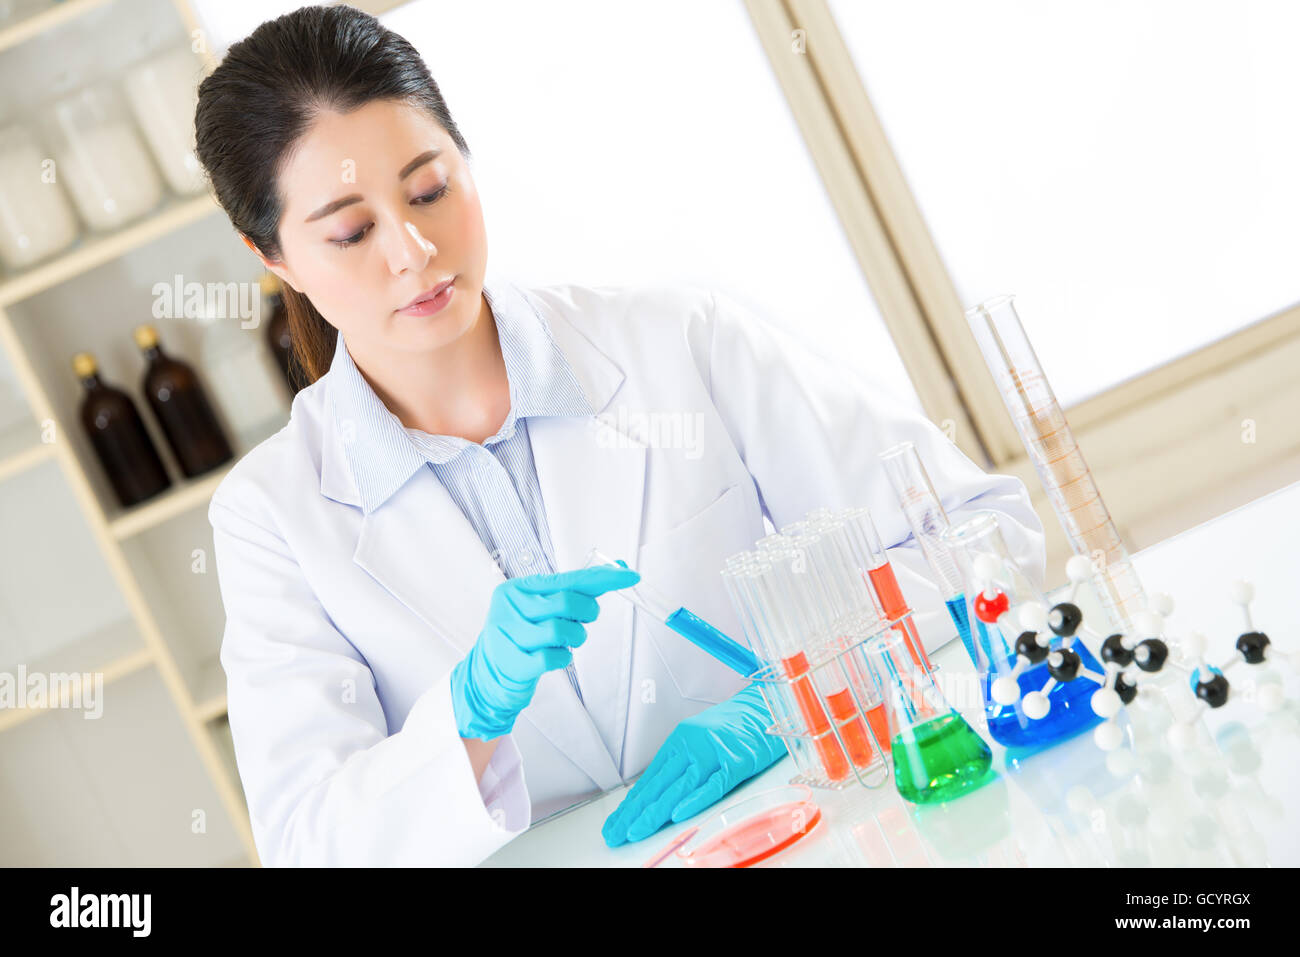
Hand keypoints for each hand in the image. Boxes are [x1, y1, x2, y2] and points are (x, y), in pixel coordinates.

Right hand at [451, 565, 639, 739]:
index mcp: (519, 588)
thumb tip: (615, 569)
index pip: (568, 579)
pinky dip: (562, 658)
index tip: (629, 576)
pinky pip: (552, 658)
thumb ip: (572, 591)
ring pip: (561, 631)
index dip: (602, 579)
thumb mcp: (540, 607)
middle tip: (582, 621)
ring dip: (574, 638)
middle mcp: (510, 607)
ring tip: (566, 641)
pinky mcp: (512, 662)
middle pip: (567, 602)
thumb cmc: (524, 634)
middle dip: (586, 613)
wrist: (490, 672)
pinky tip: (554, 656)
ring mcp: (508, 634)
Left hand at [601, 682, 784, 844]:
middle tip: (615, 834)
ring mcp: (714, 753)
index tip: (615, 823)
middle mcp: (692, 746)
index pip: (650, 779)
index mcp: (680, 742)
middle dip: (634, 813)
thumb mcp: (701, 741)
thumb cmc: (735, 727)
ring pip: (680, 787)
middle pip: (659, 785)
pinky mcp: (738, 761)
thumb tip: (658, 795)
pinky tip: (678, 814)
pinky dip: (696, 799)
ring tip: (636, 830)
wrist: (767, 705)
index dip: (631, 804)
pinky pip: (714, 784)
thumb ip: (682, 766)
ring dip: (656, 812)